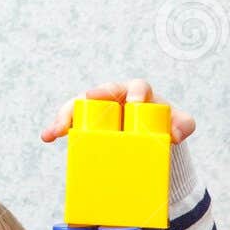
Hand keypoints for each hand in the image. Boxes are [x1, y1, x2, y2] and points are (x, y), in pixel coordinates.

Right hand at [40, 78, 196, 143]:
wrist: (149, 141)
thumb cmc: (163, 127)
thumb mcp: (178, 126)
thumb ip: (183, 125)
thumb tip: (174, 135)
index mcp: (140, 94)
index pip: (137, 87)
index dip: (135, 93)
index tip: (135, 104)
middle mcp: (117, 97)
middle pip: (103, 91)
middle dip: (94, 96)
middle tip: (89, 100)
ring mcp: (99, 109)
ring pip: (80, 104)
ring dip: (67, 114)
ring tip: (57, 129)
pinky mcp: (86, 123)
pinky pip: (69, 121)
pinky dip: (57, 127)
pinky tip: (47, 137)